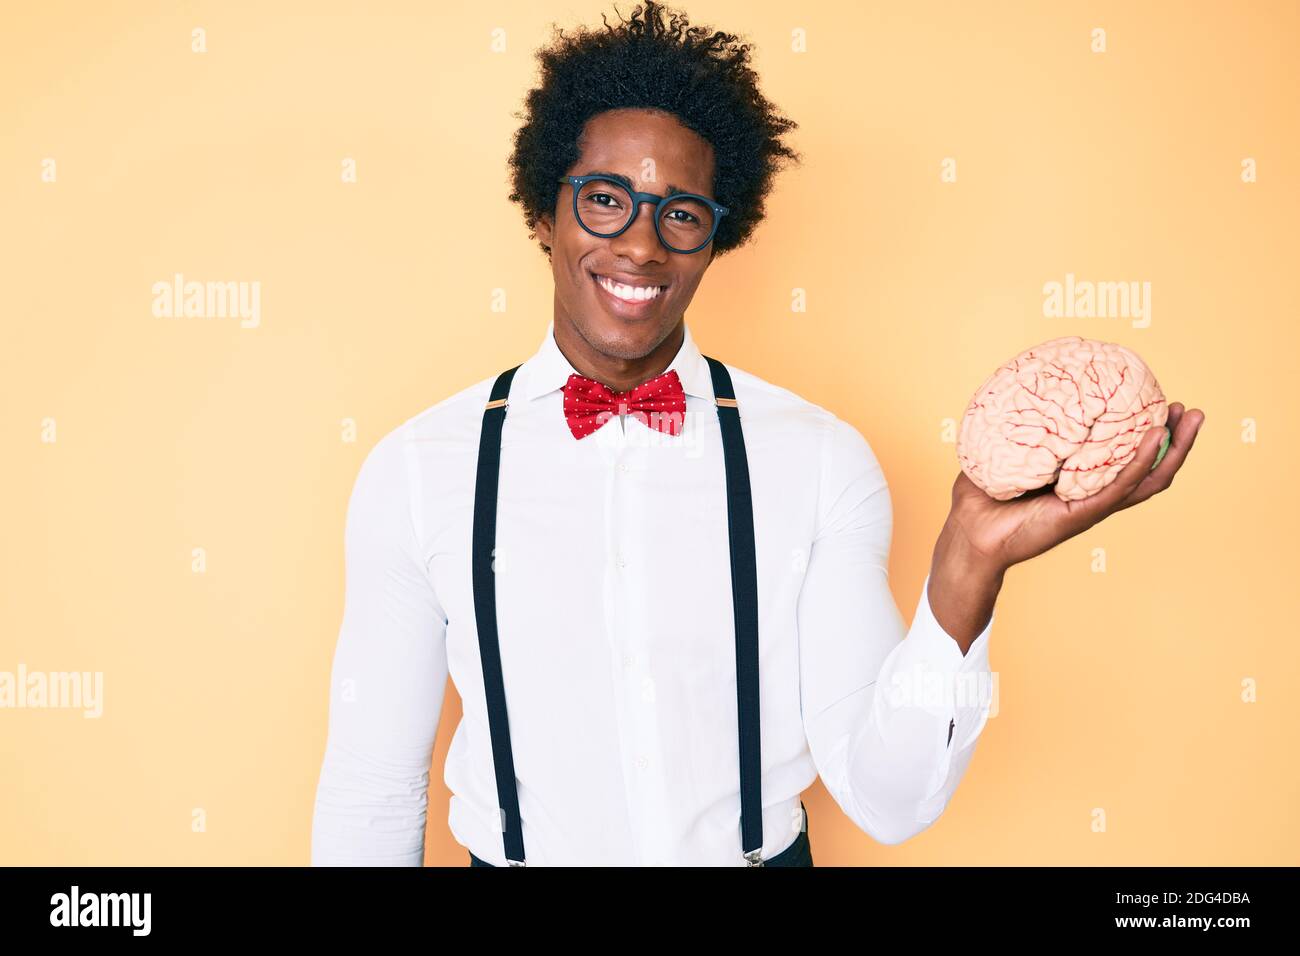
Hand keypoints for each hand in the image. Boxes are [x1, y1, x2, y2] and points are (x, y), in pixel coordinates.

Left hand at [944, 402, 1205, 572]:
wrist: (969, 532)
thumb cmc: (981, 497)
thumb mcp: (1004, 453)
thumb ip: (1020, 426)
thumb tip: (1025, 385)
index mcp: (1080, 480)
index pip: (1124, 457)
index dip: (1147, 434)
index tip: (1160, 402)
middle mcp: (1093, 493)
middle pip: (1149, 467)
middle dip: (1176, 439)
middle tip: (1188, 409)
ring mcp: (1091, 505)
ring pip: (1147, 479)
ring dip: (1173, 449)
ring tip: (1189, 419)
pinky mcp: (1082, 515)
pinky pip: (1119, 487)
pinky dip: (1140, 462)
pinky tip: (1153, 438)